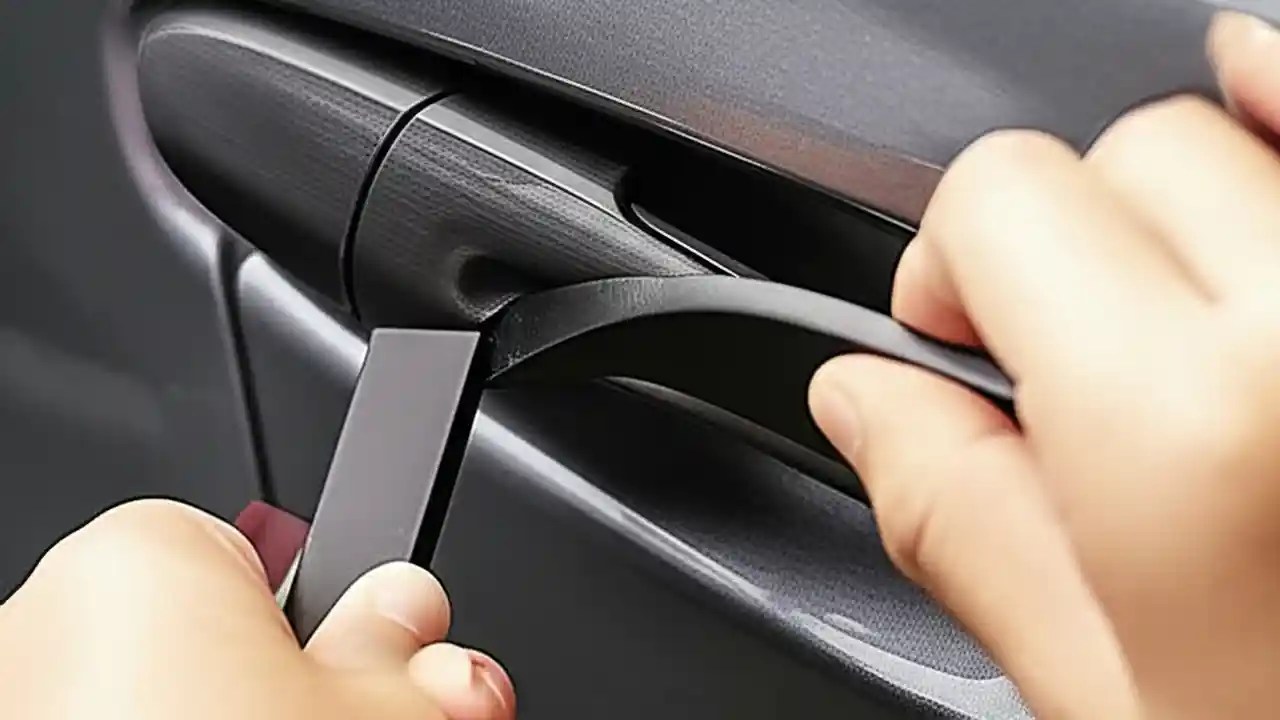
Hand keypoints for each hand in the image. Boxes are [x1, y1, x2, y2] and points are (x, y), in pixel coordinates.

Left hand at [0, 499, 513, 719]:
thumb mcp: (383, 713)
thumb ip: (401, 643)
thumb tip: (407, 605)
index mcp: (136, 567)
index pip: (265, 560)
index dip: (340, 630)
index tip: (390, 681)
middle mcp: (42, 632)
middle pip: (221, 647)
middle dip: (316, 698)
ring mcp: (15, 716)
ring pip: (169, 715)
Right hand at [811, 11, 1279, 719]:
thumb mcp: (1115, 700)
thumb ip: (964, 522)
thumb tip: (863, 401)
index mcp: (1194, 433)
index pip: (999, 198)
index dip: (952, 267)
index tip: (970, 335)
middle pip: (1132, 147)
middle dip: (1080, 245)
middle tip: (1109, 368)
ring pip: (1264, 116)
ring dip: (1212, 211)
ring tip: (1232, 333)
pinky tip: (1270, 110)